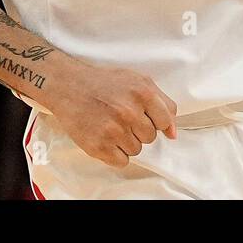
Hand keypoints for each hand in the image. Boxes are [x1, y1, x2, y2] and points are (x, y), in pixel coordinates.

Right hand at [48, 61, 177, 167]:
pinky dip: (114, 153)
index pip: (165, 120)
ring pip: (136, 150)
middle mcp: (129, 111)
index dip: (156, 121)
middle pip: (150, 137)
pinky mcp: (99, 146)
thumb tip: (173, 133)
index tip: (144, 117)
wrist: (69, 86)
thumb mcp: (137, 81)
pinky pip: (121, 161)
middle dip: (139, 130)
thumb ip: (162, 103)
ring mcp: (114, 130)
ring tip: (111, 125)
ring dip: (126, 142)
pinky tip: (105, 137)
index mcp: (142, 92)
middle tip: (122, 117)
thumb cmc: (104, 83)